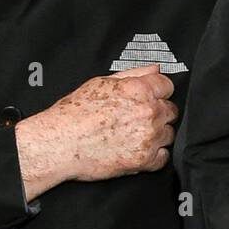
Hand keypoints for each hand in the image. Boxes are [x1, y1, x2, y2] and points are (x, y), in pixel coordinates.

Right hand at [15, 65, 178, 200]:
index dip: (158, 92)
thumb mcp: (101, 83)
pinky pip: (163, 157)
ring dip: (157, 135)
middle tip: (138, 119)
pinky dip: (154, 156)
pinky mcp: (144, 159)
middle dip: (158, 113)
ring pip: (168, 134)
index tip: (150, 98)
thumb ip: (133, 74)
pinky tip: (138, 151)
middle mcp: (148, 112)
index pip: (168, 86)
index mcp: (139, 90)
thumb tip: (154, 69)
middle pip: (171, 110)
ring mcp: (148, 137)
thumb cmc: (73, 114)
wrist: (58, 144)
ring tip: (134, 136)